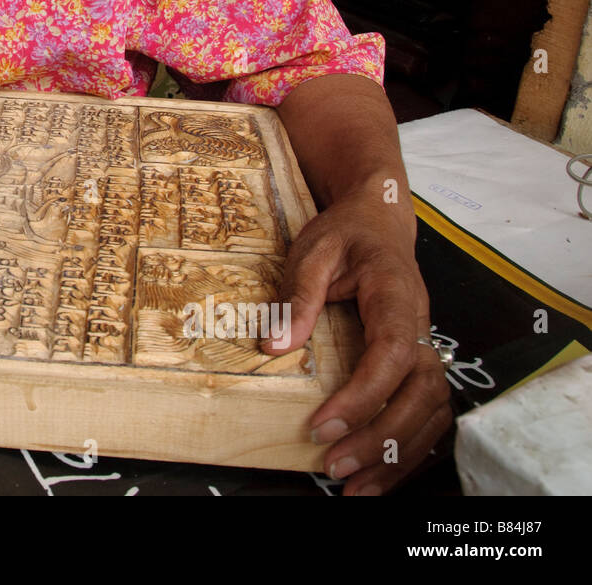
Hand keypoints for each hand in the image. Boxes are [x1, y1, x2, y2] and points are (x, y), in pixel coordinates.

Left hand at [262, 187, 451, 494]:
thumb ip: (297, 296)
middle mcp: (420, 326)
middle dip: (380, 437)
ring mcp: (425, 346)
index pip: (389, 354)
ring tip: (360, 488)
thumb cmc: (344, 234)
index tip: (324, 425)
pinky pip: (427, 413)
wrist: (377, 219)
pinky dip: (408, 448)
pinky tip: (381, 475)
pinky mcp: (419, 362)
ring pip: (431, 411)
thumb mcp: (312, 252)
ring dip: (399, 454)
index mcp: (396, 295)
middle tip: (336, 467)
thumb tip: (275, 344)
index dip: (362, 396)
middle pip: (419, 393)